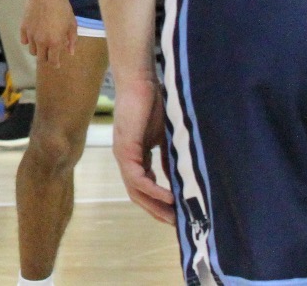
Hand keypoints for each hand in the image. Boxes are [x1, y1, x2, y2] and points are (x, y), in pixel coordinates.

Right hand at [21, 0, 77, 68]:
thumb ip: (71, 40)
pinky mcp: (23, 27)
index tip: (56, 64)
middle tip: (50, 54)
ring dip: (38, 50)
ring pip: (32, 50)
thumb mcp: (72, 24)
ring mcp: (31, 35)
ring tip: (42, 44)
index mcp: (54, 43)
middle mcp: (41, 42)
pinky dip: (29, 41)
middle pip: (41, 58)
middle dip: (46, 58)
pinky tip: (33, 36)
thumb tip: (70, 52)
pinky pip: (24, 40)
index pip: (52, 61)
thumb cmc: (62, 8)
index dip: (55, 64)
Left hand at [112, 74, 175, 222]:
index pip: (144, 188)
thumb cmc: (154, 103)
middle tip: (179, 225)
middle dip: (158, 211)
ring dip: (156, 206)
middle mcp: (126, 159)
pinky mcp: (125, 148)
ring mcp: (123, 155)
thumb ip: (169, 156)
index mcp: (136, 156)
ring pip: (136, 191)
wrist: (141, 81)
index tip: (179, 214)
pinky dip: (153, 190)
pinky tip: (170, 198)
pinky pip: (137, 178)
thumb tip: (183, 178)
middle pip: (138, 195)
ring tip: (176, 217)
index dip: (160, 203)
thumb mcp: (166, 137)